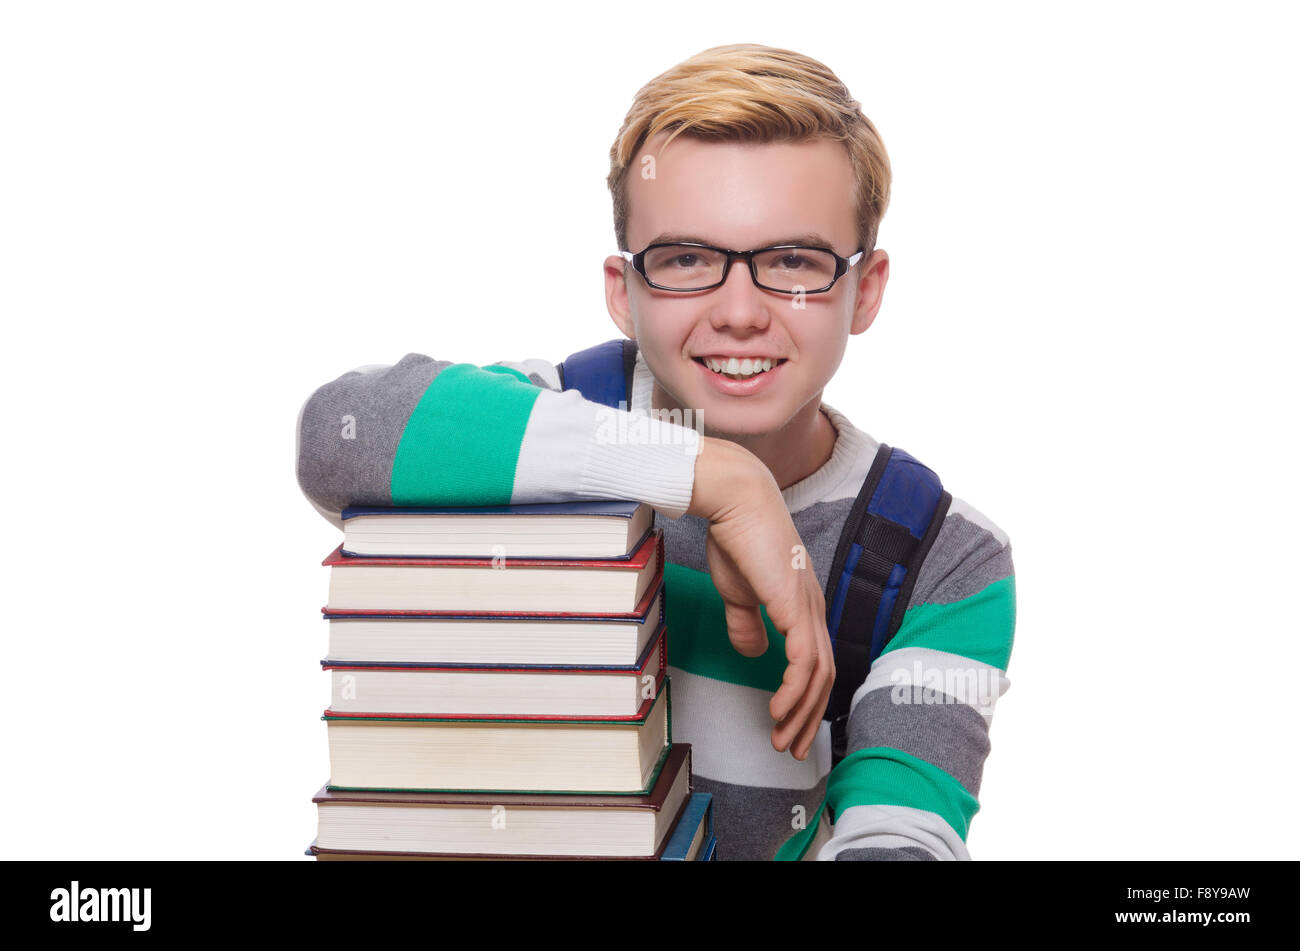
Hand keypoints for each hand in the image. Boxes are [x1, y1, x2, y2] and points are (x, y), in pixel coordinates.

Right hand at [687, 436, 835, 759]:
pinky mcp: (794, 605)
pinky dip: (795, 690)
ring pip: (818, 674)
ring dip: (801, 712)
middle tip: (791, 747)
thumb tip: (754, 653)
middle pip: (825, 675)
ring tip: (782, 738)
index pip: (816, 661)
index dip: (805, 698)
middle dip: (809, 717)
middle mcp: (813, 607)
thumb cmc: (735, 537)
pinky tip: (779, 708)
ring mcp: (807, 606)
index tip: (787, 724)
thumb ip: (748, 622)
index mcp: (802, 604)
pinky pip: (804, 660)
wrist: (734, 500)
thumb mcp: (739, 590)